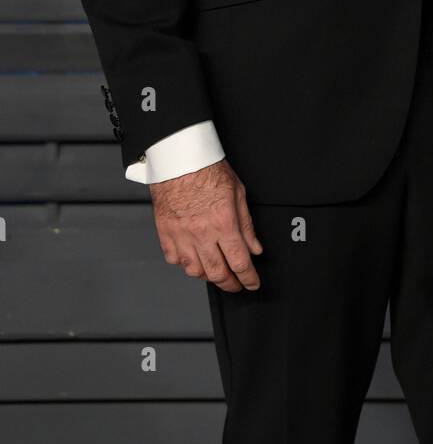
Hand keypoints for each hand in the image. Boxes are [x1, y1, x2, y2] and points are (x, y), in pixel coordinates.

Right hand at [150, 158, 262, 291]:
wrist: (179, 159)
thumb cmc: (207, 169)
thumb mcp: (238, 192)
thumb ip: (247, 225)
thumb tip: (255, 247)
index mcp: (223, 222)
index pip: (240, 262)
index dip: (249, 278)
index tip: (252, 283)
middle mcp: (202, 233)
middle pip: (218, 273)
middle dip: (231, 284)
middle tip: (237, 284)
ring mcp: (181, 235)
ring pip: (195, 271)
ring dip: (208, 276)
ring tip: (216, 272)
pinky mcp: (165, 233)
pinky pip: (174, 260)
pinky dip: (185, 264)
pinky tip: (193, 258)